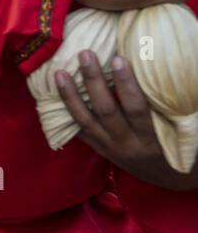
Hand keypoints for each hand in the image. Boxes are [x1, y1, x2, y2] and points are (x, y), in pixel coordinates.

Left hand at [57, 51, 197, 190]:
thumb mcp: (180, 128)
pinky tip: (52, 96)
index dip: (126, 84)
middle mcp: (128, 144)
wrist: (169, 178)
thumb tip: (161, 69)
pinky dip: (65, 114)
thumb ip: (168, 105)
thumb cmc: (179, 144)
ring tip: (59, 72)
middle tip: (85, 54)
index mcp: (152, 138)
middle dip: (94, 81)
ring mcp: (110, 148)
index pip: (137, 108)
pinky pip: (78, 132)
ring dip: (70, 96)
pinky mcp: (99, 150)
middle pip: (106, 110)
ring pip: (85, 120)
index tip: (119, 58)